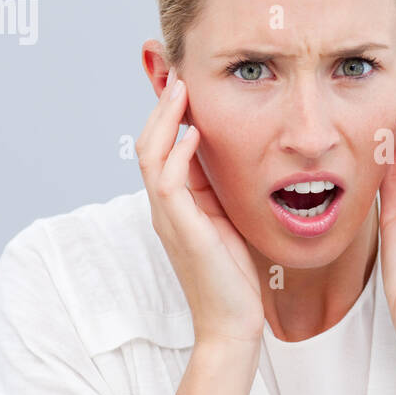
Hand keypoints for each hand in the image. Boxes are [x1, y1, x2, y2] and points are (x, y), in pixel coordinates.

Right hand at [137, 72, 263, 347]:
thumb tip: (246, 159)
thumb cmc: (237, 277)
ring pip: (151, 154)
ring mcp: (168, 217)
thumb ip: (228, 192)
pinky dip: (178, 152)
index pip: (164, 146)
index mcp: (177, 203)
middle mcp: (166, 206)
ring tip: (181, 88)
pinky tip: (195, 131)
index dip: (171, 113)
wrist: (233, 324)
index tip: (188, 80)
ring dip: (165, 118)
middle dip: (161, 105)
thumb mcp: (233, 222)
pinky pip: (167, 181)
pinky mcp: (180, 229)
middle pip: (149, 142)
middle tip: (177, 70)